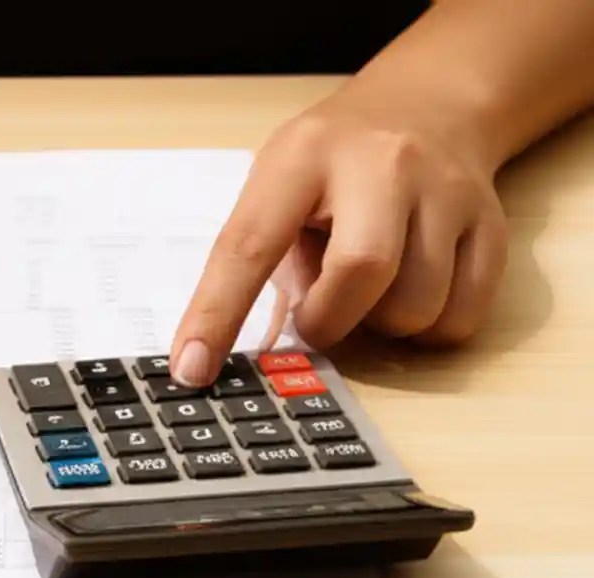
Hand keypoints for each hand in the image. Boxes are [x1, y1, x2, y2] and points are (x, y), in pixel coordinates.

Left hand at [168, 90, 508, 386]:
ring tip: (367, 289)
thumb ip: (261, 253)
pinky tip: (411, 292)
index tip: (191, 368)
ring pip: (417, 305)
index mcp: (302, 156)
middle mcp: (381, 164)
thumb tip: (248, 345)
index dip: (216, 314)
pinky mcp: (490, 224)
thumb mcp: (279, 181)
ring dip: (380, 326)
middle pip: (361, 270)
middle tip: (316, 319)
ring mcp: (445, 191)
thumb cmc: (333, 161)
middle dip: (328, 321)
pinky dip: (427, 329)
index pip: (250, 244)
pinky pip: (462, 315)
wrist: (430, 105)